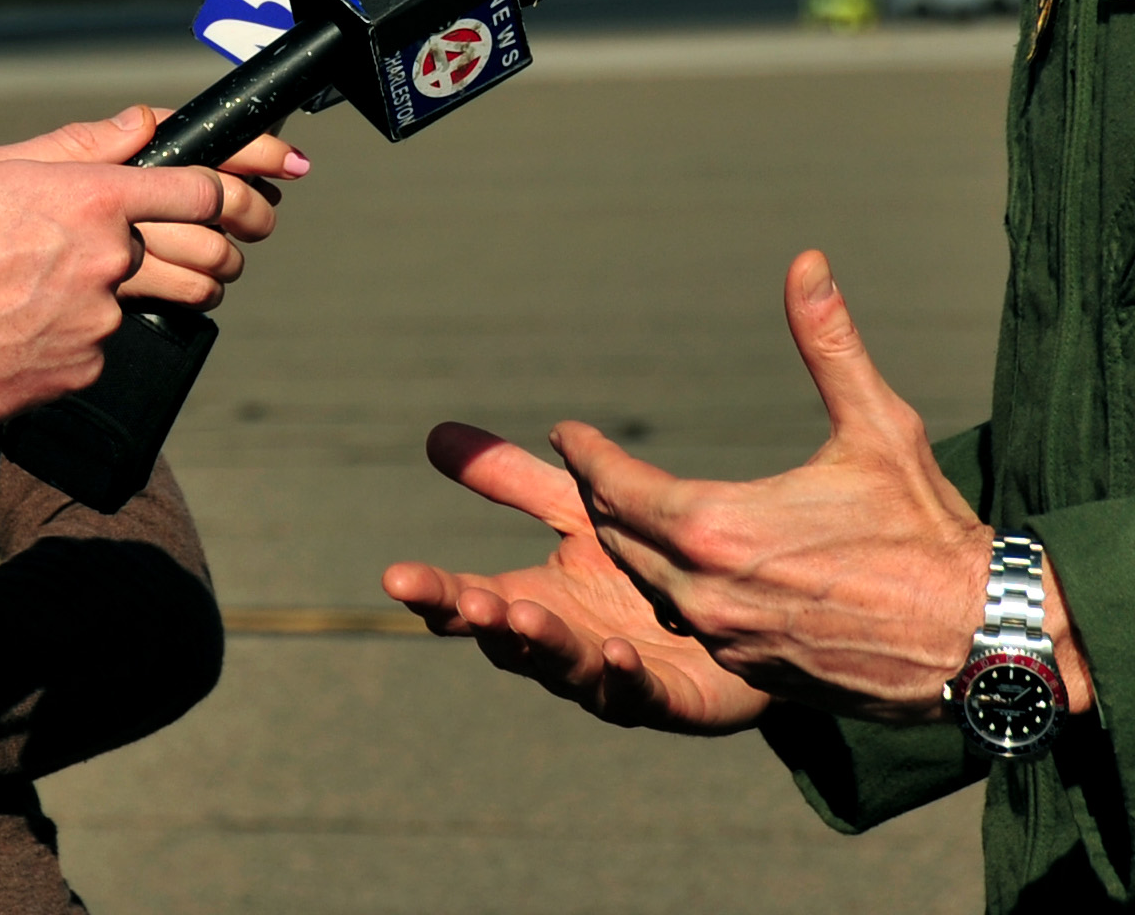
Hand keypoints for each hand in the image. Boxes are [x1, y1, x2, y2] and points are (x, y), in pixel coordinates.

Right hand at [0, 111, 293, 428]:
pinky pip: (118, 343)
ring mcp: (101, 318)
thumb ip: (80, 144)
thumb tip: (142, 123)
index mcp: (87, 197)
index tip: (262, 186)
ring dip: (190, 287)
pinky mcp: (88, 367)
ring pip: (176, 299)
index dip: (244, 184)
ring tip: (171, 278)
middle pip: (211, 250)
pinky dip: (105, 330)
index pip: (200, 185)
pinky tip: (63, 320)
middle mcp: (105, 257)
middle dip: (235, 244)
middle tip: (236, 242)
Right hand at [383, 423, 772, 731]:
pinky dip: (623, 677)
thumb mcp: (577, 513)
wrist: (737, 613)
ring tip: (523, 614)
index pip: (470, 601)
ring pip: (568, 671)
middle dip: (484, 624)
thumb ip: (515, 482)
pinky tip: (615, 651)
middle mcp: (565, 647)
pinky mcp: (673, 700)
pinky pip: (642, 695)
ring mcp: (613, 679)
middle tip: (466, 600)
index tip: (396, 577)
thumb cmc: (642, 569)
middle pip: (509, 642)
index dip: (436, 593)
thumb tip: (436, 435)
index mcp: (535, 603)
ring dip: (544, 646)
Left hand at [551, 249, 1082, 718]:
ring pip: (652, 588)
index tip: (567, 436)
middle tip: (588, 472)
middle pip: (621, 539)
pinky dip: (678, 595)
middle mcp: (707, 592)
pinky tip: (687, 575)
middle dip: (601, 501)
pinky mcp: (755, 674)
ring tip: (626, 516)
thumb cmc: (927, 529)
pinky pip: (693, 628)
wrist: (980, 639)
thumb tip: (806, 260)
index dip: (587, 458)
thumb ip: (829, 342)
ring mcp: (728, 641)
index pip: (616, 488)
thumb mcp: (878, 424)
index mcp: (719, 525)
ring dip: (635, 550)